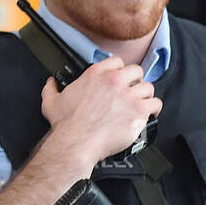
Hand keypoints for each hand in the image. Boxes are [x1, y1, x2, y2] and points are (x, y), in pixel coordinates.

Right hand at [40, 57, 162, 170]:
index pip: (118, 62)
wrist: (76, 142)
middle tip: (133, 93)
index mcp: (96, 74)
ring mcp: (128, 95)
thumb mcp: (51, 102)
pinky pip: (156, 104)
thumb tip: (50, 83)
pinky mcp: (138, 111)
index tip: (121, 80)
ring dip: (146, 96)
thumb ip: (51, 89)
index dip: (121, 71)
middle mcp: (114, 81)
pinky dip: (154, 109)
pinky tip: (149, 114)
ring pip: (148, 87)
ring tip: (141, 104)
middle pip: (137, 71)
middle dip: (136, 82)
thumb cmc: (67, 125)